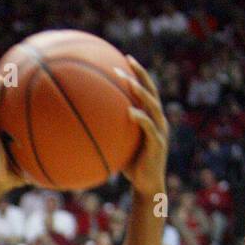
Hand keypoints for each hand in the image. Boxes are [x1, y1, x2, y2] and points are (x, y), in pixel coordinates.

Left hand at [115, 57, 168, 199]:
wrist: (146, 186)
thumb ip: (108, 132)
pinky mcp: (158, 144)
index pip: (146, 90)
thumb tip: (84, 125)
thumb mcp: (118, 145)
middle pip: (152, 90)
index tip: (125, 58)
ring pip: (152, 105)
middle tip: (127, 60)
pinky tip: (130, 111)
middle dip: (140, 74)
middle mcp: (158, 120)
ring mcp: (160, 131)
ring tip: (127, 81)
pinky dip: (141, 118)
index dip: (138, 73)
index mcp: (151, 117)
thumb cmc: (130, 166)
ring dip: (140, 91)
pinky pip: (149, 128)